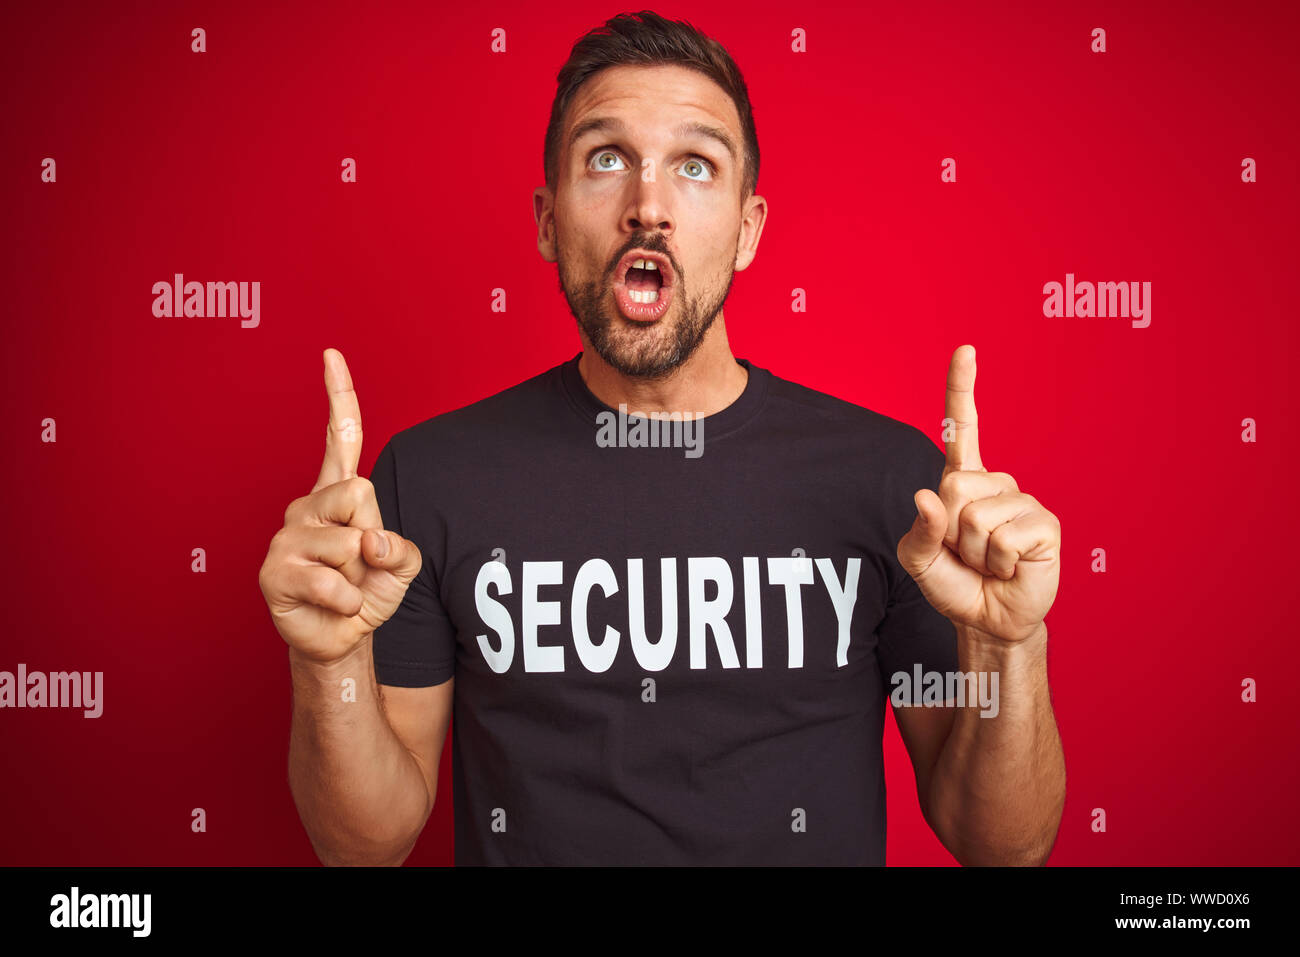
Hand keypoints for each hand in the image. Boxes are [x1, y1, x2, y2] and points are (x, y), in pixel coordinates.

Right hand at [258, 348, 423, 663]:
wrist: (343, 640)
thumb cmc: (370, 593)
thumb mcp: (402, 564)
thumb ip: (401, 546)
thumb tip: (368, 541)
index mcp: (337, 494)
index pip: (340, 438)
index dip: (338, 396)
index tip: (331, 354)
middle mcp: (307, 507)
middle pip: (358, 492)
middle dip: (373, 534)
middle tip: (361, 564)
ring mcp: (286, 537)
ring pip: (348, 542)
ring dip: (361, 577)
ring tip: (345, 587)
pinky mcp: (274, 572)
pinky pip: (332, 581)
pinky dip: (348, 601)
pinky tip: (334, 606)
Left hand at [895, 345, 1060, 642]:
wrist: (988, 621)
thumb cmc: (954, 584)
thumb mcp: (918, 560)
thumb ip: (918, 530)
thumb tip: (927, 497)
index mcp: (963, 482)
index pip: (961, 428)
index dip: (962, 389)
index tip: (966, 350)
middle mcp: (995, 485)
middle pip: (953, 488)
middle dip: (948, 530)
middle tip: (964, 554)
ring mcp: (1022, 502)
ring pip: (976, 518)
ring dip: (973, 552)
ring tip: (987, 564)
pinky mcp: (1044, 525)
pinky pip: (1003, 537)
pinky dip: (997, 561)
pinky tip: (1009, 568)